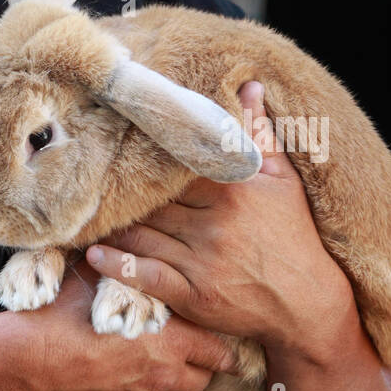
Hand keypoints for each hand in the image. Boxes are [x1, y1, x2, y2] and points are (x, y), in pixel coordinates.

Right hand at [18, 253, 240, 390]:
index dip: (224, 351)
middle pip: (200, 381)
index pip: (217, 352)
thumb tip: (129, 236)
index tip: (228, 350)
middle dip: (198, 369)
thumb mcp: (100, 276)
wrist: (31, 354)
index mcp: (169, 340)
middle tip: (189, 353)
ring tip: (155, 367)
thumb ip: (126, 265)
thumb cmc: (67, 312)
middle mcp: (161, 374)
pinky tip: (123, 384)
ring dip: (168, 386)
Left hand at [85, 81, 353, 351]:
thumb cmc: (294, 235)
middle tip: (88, 178)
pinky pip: (146, 277)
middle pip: (152, 201)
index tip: (115, 146)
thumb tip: (249, 85)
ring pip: (142, 235)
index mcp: (231, 191)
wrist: (310, 305)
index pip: (174, 167)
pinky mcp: (193, 295)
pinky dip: (116, 266)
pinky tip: (93, 254)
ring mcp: (201, 262)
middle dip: (120, 193)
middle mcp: (213, 224)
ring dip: (110, 225)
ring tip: (81, 213)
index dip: (143, 158)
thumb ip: (258, 133)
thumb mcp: (281, 180)